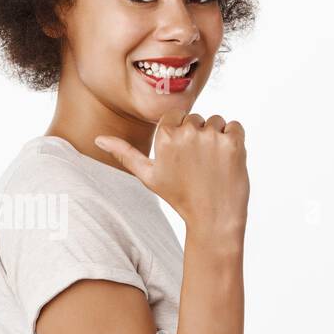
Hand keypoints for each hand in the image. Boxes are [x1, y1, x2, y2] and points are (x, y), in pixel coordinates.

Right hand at [95, 109, 248, 239]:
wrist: (214, 219)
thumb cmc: (179, 197)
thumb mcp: (148, 176)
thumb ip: (125, 153)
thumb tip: (97, 139)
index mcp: (165, 137)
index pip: (175, 115)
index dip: (181, 134)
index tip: (183, 156)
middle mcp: (187, 132)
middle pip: (196, 117)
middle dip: (199, 136)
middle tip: (198, 165)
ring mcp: (211, 136)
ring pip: (216, 121)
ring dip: (217, 138)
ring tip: (212, 165)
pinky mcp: (234, 142)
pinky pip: (235, 126)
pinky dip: (234, 141)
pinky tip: (227, 163)